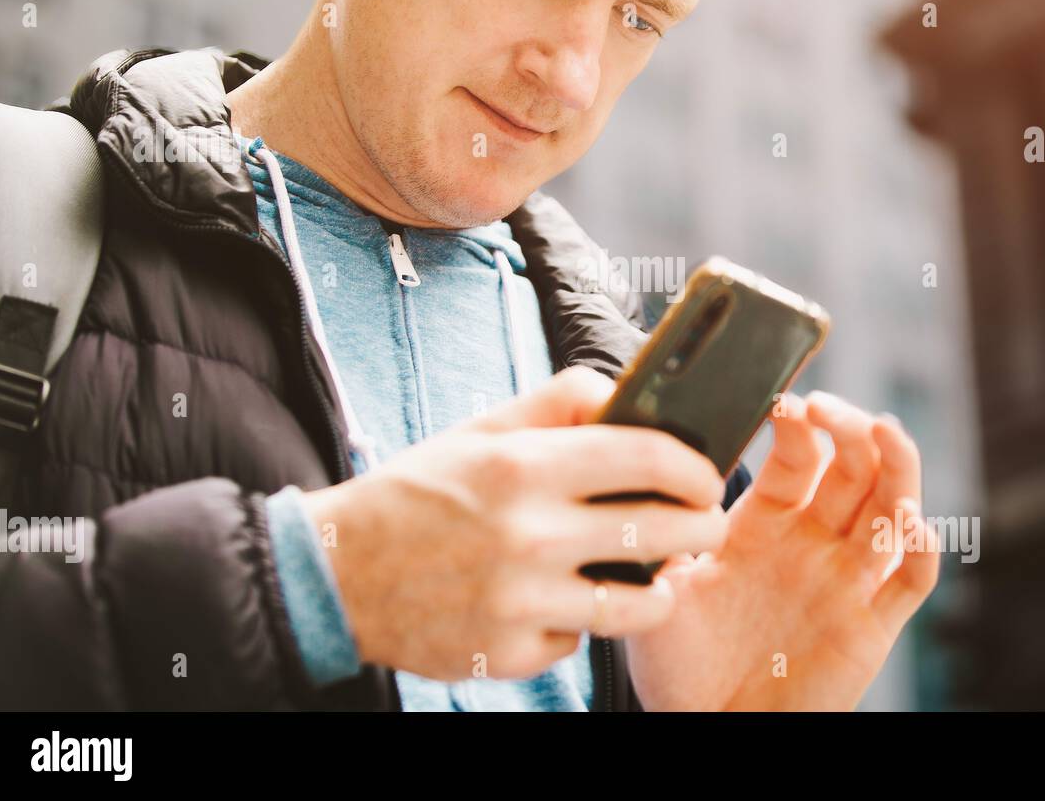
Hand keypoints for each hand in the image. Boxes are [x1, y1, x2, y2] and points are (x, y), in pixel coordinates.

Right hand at [299, 365, 727, 680]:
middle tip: (703, 523)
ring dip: (661, 586)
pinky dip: (580, 621)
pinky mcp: (509, 653)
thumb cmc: (419, 493)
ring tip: (657, 571)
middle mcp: (527, 535)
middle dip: (702, 527)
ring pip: (639, 604)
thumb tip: (624, 392)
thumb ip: (557, 401)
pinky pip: (579, 639)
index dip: (695, 466)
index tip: (706, 475)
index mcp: (523, 468)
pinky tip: (562, 600)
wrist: (338, 574)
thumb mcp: (482, 430)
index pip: (647, 458)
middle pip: (663, 533)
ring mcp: (520, 602)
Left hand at [625, 391, 939, 709]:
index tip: (784, 401)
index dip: (799, 424)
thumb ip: (666, 533)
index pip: (797, 455)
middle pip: (854, 467)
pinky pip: (911, 581)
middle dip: (850, 428)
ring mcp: (846, 580)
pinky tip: (914, 523)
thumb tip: (659, 475)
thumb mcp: (660, 586)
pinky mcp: (871, 625)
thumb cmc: (676, 660)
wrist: (703, 729)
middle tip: (829, 407)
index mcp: (764, 522)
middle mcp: (812, 541)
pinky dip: (923, 549)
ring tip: (885, 431)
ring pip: (893, 508)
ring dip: (897, 465)